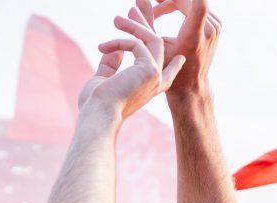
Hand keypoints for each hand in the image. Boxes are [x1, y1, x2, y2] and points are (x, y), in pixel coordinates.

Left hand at [79, 1, 184, 121]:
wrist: (98, 117)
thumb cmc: (96, 105)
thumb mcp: (103, 81)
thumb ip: (110, 66)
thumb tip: (113, 51)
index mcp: (148, 90)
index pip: (167, 76)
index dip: (174, 66)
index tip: (181, 59)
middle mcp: (156, 83)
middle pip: (158, 47)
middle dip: (146, 27)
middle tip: (132, 10)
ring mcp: (155, 75)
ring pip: (152, 39)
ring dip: (134, 26)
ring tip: (116, 19)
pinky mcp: (149, 69)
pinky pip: (136, 43)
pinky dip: (118, 42)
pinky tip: (102, 48)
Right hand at [152, 0, 220, 95]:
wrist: (190, 86)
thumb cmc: (167, 70)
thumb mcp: (154, 48)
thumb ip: (146, 21)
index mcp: (194, 36)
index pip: (198, 3)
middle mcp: (209, 30)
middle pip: (187, 0)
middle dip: (166, 0)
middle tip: (151, 3)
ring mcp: (215, 26)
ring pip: (191, 2)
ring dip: (171, 3)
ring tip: (156, 12)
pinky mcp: (217, 24)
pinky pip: (197, 6)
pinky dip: (181, 6)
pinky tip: (167, 12)